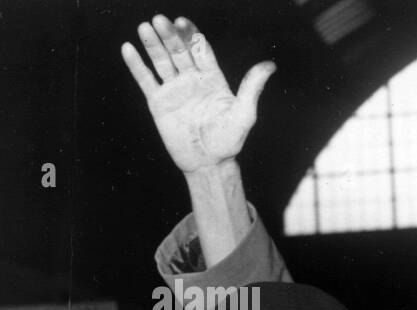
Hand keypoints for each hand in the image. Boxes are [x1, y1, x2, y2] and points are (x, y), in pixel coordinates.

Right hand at [121, 16, 274, 173]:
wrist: (208, 163)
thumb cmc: (228, 140)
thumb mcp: (244, 114)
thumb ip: (252, 88)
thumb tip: (270, 66)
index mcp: (212, 79)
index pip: (200, 50)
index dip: (191, 35)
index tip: (183, 21)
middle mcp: (192, 80)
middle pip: (179, 51)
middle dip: (170, 36)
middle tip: (160, 20)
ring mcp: (174, 89)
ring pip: (161, 61)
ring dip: (153, 44)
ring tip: (145, 27)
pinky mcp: (158, 102)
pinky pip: (145, 79)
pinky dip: (136, 65)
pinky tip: (128, 48)